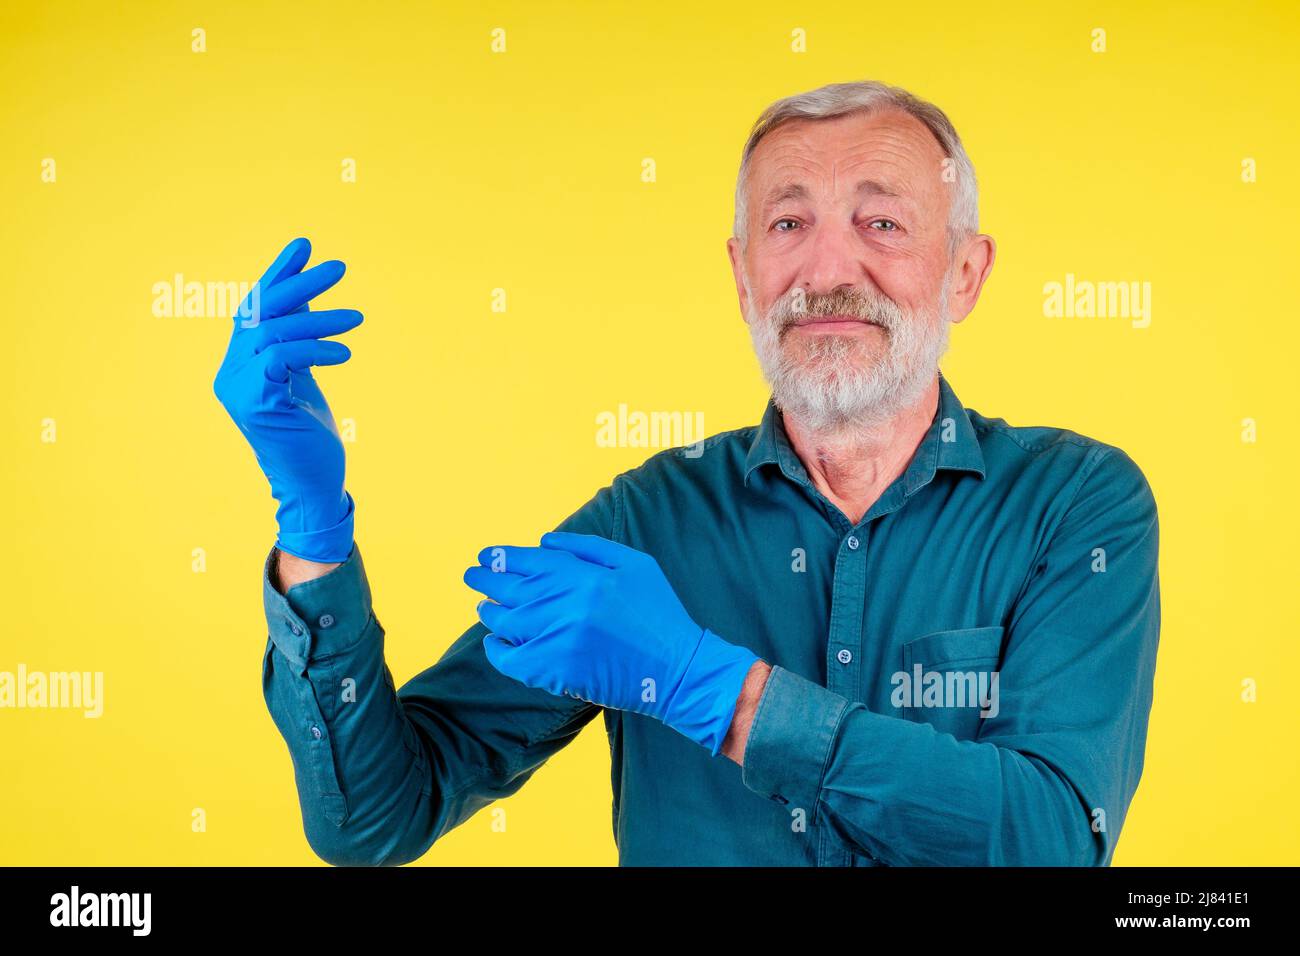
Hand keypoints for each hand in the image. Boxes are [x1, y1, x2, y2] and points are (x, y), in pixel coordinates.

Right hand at [213, 237, 362, 562]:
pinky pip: (281, 358)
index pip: (255, 306)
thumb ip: (298, 336)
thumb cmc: (308, 430)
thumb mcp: (303, 374)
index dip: (278, 273)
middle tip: (339, 267)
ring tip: (358, 318)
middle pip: (261, 311)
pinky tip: (344, 353)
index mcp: (239, 362)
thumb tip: (308, 291)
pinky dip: (315, 349)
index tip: (305, 245)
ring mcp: (237, 387)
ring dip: (320, 319)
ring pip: (274, 332)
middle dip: (300, 283)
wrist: (312, 482)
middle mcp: (229, 371)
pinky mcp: (255, 402)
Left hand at [463, 532, 759, 755]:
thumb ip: (588, 548)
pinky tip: (494, 643)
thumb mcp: (635, 564)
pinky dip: (498, 651)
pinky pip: (513, 660)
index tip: (486, 556)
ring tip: (483, 607)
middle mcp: (568, 604)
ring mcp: (560, 639)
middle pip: (513, 589)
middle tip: (472, 576)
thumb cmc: (658, 612)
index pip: (531, 561)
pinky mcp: (558, 671)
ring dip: (490, 613)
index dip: (503, 557)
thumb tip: (544, 541)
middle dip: (486, 580)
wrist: (678, 668)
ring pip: (508, 622)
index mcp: (586, 575)